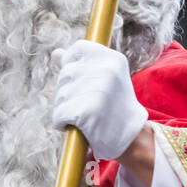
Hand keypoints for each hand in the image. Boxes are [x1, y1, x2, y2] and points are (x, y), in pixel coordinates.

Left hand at [52, 41, 148, 161]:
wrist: (131, 138)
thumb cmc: (114, 107)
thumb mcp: (105, 78)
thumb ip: (81, 64)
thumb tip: (55, 53)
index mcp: (113, 59)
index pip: (78, 48)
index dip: (72, 63)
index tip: (80, 79)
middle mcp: (106, 71)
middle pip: (65, 73)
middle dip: (68, 91)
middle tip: (87, 103)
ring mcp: (97, 91)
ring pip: (61, 95)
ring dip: (65, 108)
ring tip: (85, 116)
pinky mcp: (86, 112)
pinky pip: (59, 114)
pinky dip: (62, 123)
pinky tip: (77, 126)